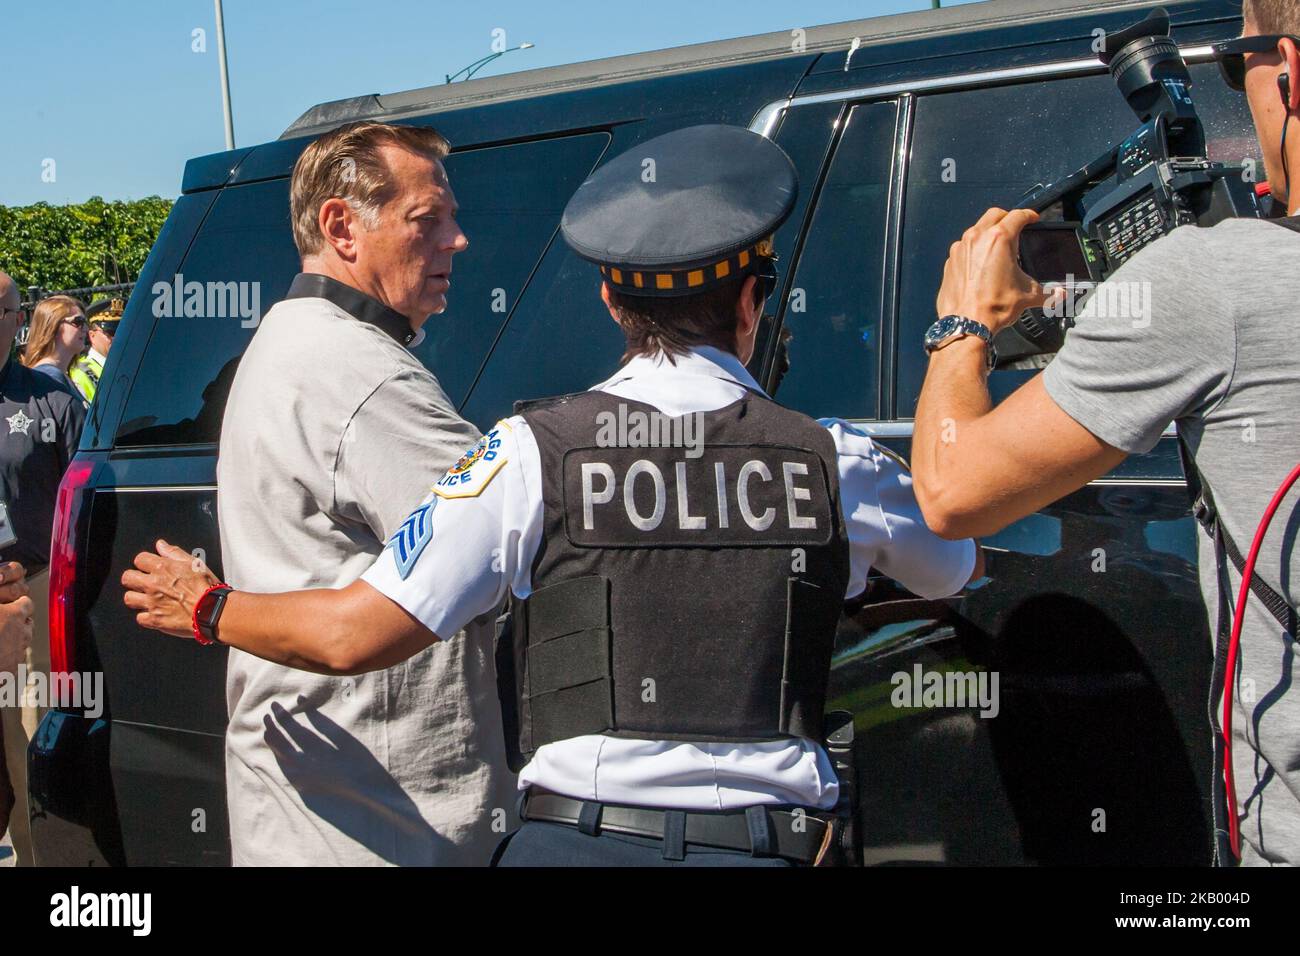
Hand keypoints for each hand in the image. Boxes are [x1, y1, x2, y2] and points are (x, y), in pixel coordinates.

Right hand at [0, 563, 32, 674]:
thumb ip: (0, 598)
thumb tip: (2, 579)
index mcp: (14, 614)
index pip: (26, 603)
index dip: (17, 604)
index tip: (9, 606)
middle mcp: (22, 632)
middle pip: (27, 623)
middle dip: (17, 623)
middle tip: (1, 625)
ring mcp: (19, 652)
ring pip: (22, 642)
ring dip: (12, 641)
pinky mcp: (13, 669)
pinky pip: (15, 661)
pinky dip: (7, 658)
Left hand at [121, 539, 220, 638]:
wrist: (214, 611)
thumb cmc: (207, 587)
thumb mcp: (194, 564)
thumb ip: (174, 553)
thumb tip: (160, 544)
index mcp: (162, 568)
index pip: (139, 559)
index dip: (145, 563)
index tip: (150, 567)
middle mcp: (153, 584)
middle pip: (127, 578)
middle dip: (134, 579)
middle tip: (143, 583)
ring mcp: (152, 603)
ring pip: (129, 598)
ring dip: (137, 598)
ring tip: (147, 599)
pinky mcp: (155, 620)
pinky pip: (140, 618)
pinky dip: (147, 616)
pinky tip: (156, 613)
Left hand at [936, 207, 1064, 334]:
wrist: (966, 323)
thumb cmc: (993, 307)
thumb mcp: (1028, 296)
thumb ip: (1050, 292)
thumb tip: (1061, 294)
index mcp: (999, 239)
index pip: (1017, 216)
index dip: (1028, 215)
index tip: (1032, 219)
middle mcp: (977, 238)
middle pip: (994, 215)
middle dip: (1007, 217)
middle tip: (1016, 227)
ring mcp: (960, 248)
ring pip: (977, 229)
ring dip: (989, 232)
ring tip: (999, 245)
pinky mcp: (950, 261)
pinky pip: (964, 247)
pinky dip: (974, 249)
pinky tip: (981, 262)